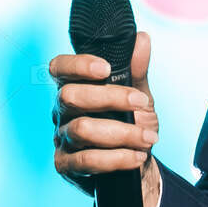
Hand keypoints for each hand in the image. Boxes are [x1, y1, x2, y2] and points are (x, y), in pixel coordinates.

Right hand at [49, 30, 160, 206]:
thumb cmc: (131, 125)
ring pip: (82, 129)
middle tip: (142, 103)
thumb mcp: (139, 98)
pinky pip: (87, 160)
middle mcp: (61, 112)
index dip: (78, 65)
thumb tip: (142, 39)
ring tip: (148, 137)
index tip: (106, 68)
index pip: (59, 68)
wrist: (136, 167)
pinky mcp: (65, 165)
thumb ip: (137, 71)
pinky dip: (117, 158)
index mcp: (74, 87)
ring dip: (122, 133)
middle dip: (111, 98)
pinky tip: (137, 157)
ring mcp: (61, 139)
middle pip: (70, 96)